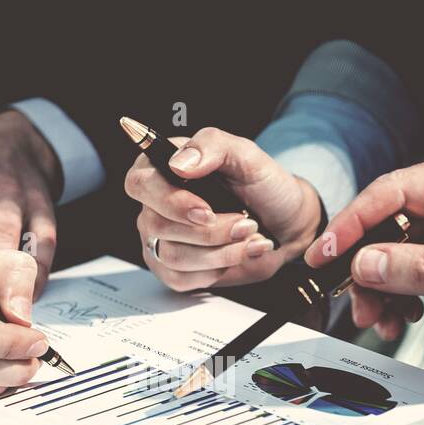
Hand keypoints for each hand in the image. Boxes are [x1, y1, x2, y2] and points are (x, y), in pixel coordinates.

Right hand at [124, 126, 321, 290]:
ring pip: (172, 256)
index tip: (206, 211)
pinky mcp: (171, 269)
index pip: (140, 184)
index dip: (170, 201)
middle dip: (209, 232)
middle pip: (158, 225)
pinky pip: (180, 278)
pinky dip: (216, 269)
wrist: (284, 222)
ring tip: (248, 237)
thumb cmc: (263, 186)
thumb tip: (179, 163)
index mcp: (163, 167)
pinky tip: (236, 254)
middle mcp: (155, 204)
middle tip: (244, 224)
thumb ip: (212, 145)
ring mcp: (160, 238)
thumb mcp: (246, 155)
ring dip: (219, 252)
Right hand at [305, 152, 423, 359]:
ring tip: (378, 319)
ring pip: (396, 253)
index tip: (328, 251)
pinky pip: (411, 273)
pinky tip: (400, 319)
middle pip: (390, 223)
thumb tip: (367, 262)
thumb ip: (420, 268)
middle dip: (367, 265)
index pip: (398, 191)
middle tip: (352, 297)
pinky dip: (398, 297)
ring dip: (380, 288)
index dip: (356, 222)